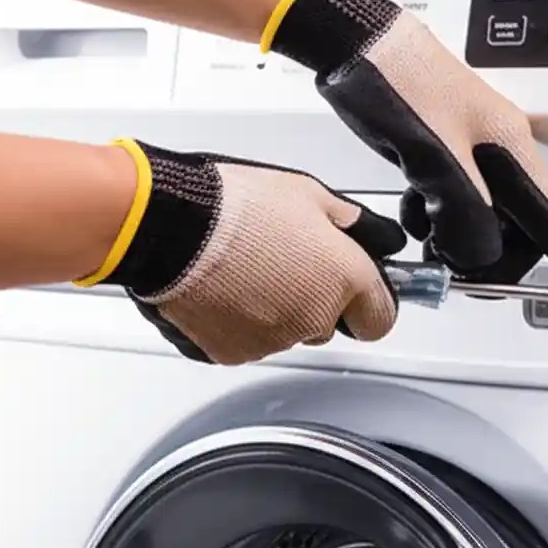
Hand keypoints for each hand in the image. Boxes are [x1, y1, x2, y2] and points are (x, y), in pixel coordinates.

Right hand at [83, 139, 405, 364]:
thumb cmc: (234, 204)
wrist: (167, 224)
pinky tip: (222, 287)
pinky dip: (238, 321)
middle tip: (283, 260)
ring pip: (286, 333)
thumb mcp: (309, 194)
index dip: (369, 304)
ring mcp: (271, 340)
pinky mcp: (230, 352)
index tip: (357, 291)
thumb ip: (353, 223)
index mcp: (344, 279)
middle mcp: (314, 318)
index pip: (380, 319)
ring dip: (274, 309)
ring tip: (244, 268)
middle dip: (314, 299)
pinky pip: (246, 342)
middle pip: (328, 324)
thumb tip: (380, 238)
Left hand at [262, 0, 547, 295]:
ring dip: (456, 239)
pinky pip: (456, 205)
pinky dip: (436, 221)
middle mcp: (499, 152)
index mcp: (509, 148)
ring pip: (484, 220)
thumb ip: (463, 210)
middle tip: (456, 270)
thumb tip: (480, 254)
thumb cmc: (392, 80)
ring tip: (426, 236)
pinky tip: (414, 211)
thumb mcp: (431, 154)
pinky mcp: (444, 155)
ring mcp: (472, 154)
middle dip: (490, 255)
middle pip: (519, 228)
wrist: (355, 42)